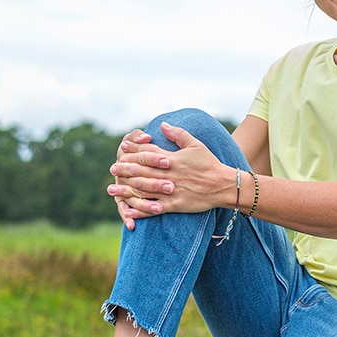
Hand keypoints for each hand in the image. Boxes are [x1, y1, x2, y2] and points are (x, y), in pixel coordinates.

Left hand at [108, 122, 232, 228]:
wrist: (224, 185)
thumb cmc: (210, 164)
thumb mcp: (196, 144)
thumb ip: (178, 134)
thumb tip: (162, 124)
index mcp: (172, 159)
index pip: (148, 153)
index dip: (134, 150)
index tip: (121, 149)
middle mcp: (169, 174)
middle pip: (141, 171)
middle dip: (124, 170)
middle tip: (112, 169)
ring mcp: (171, 190)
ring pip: (144, 190)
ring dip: (126, 190)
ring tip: (111, 190)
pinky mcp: (175, 205)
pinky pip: (154, 208)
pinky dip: (140, 210)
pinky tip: (128, 211)